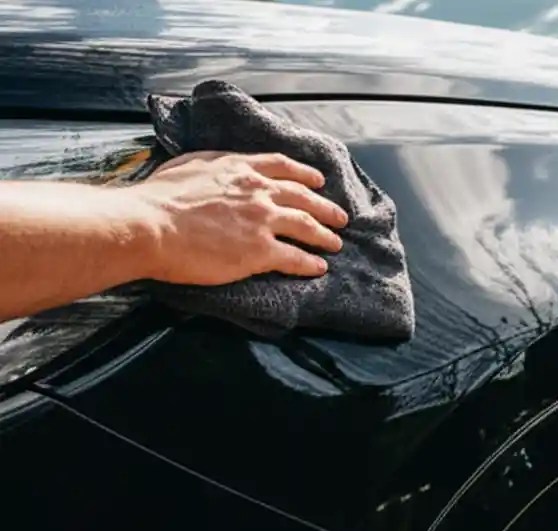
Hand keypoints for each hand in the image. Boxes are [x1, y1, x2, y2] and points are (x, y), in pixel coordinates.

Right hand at [125, 151, 348, 284]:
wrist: (148, 224)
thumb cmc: (157, 198)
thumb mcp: (189, 167)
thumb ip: (212, 168)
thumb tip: (214, 173)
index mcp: (240, 168)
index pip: (282, 166)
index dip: (305, 174)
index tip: (318, 180)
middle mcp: (258, 191)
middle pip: (303, 197)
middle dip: (325, 207)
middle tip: (339, 216)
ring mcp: (262, 221)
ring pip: (307, 227)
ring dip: (325, 236)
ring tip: (336, 243)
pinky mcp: (260, 251)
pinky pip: (295, 258)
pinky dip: (311, 264)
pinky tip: (319, 268)